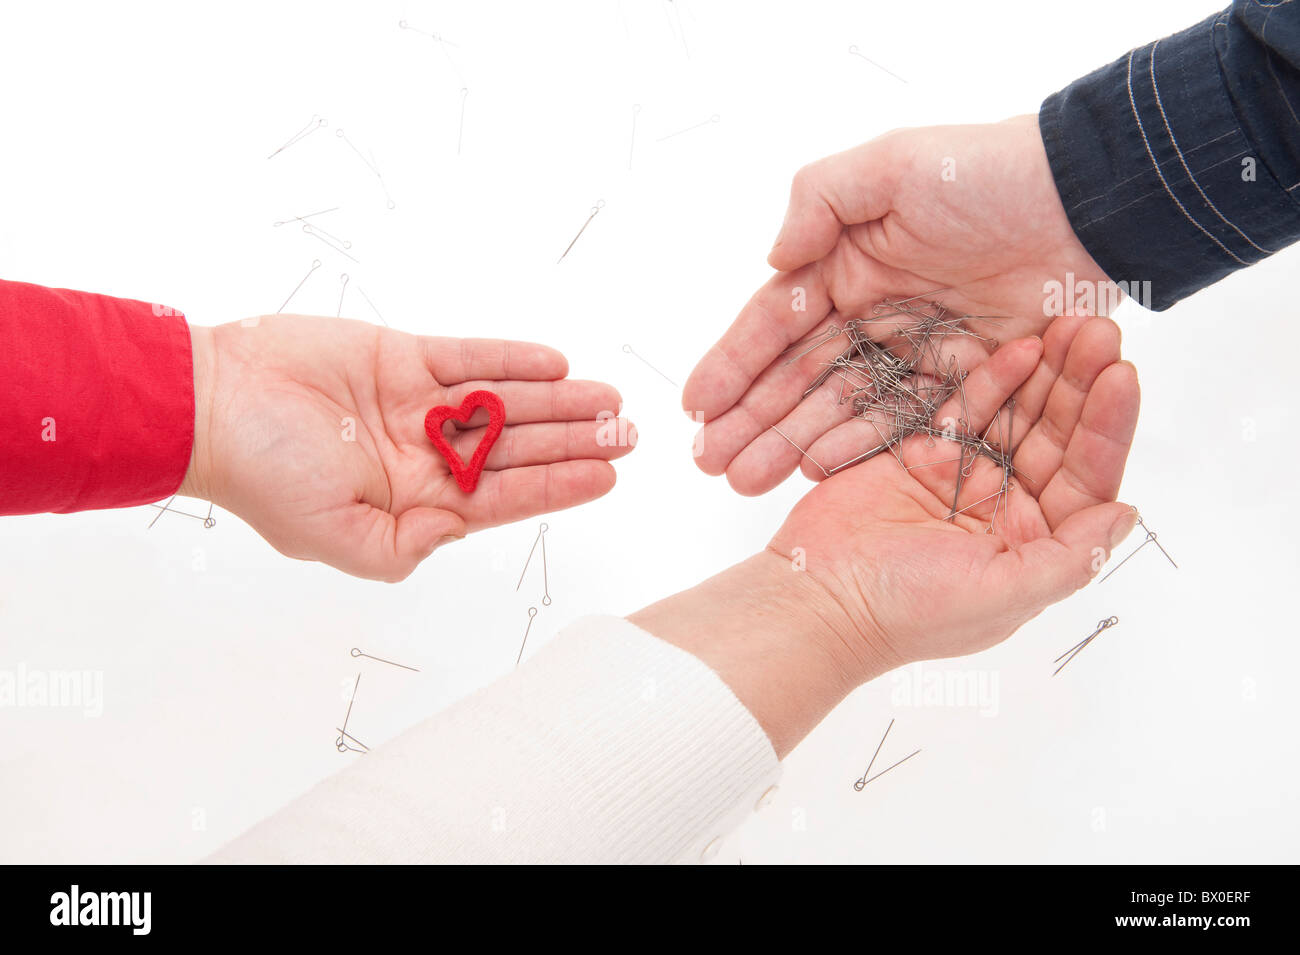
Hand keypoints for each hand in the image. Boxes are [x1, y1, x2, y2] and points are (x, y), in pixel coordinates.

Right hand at [180, 315, 631, 580]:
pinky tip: (556, 363)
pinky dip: (510, 359)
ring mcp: (416, 404)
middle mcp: (424, 455)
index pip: (504, 497)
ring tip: (607, 399)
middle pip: (516, 447)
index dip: (558, 486)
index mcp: (414, 502)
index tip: (607, 478)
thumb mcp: (335, 538)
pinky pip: (470, 356)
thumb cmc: (264, 474)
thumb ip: (404, 546)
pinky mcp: (403, 357)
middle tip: (627, 433)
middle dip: (572, 441)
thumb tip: (460, 529)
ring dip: (556, 400)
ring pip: (503, 401)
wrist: (212, 399)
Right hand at [633, 317, 1137, 755]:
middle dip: (1079, 385)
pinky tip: (1018, 347)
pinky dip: (992, 378)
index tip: (1122, 376)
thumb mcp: (1003, 595)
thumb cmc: (911, 611)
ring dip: (1045, 372)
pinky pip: (966, 407)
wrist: (820, 596)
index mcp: (1036, 543)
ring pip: (1018, 415)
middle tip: (1098, 331)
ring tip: (1069, 324)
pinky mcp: (921, 452)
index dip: (1107, 428)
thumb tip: (1126, 513)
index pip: (1087, 477)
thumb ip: (1069, 558)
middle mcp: (1008, 506)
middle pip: (1057, 436)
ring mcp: (964, 476)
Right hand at [684, 115, 1111, 494]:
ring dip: (789, 443)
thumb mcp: (891, 166)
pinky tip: (814, 474)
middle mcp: (868, 312)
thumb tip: (773, 258)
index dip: (733, 364)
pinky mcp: (956, 376)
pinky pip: (898, 420)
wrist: (1087, 203)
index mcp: (844, 265)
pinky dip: (855, 447)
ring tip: (745, 481)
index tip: (696, 408)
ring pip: (838, 406)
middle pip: (797, 376)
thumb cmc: (986, 176)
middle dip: (750, 420)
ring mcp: (910, 349)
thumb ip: (819, 202)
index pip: (775, 323)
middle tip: (709, 464)